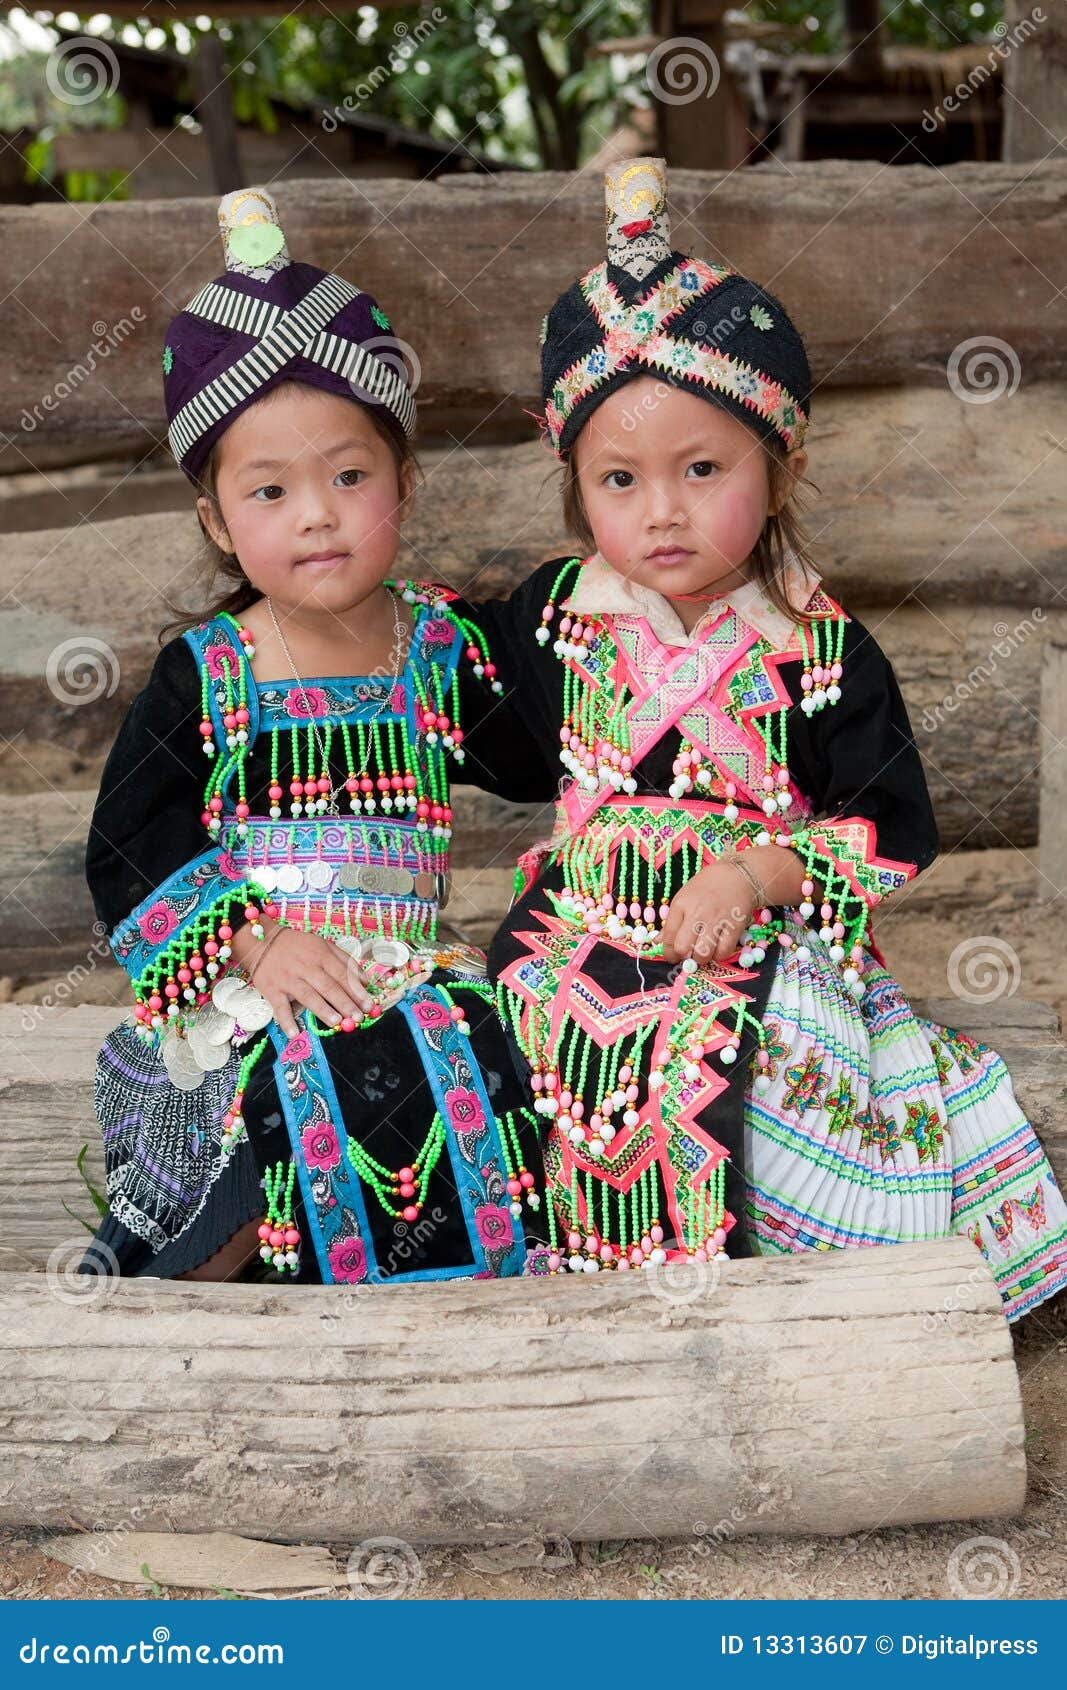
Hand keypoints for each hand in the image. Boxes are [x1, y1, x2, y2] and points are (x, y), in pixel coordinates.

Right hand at [233, 921, 375, 1038]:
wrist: (262, 942)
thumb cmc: (298, 946)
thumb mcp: (323, 945)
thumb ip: (344, 961)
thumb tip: (364, 980)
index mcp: (321, 955)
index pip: (342, 975)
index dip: (357, 991)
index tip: (369, 1005)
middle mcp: (306, 967)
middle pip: (328, 987)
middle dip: (345, 1003)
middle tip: (358, 1018)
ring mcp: (288, 979)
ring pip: (308, 996)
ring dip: (323, 1010)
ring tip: (337, 1022)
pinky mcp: (272, 990)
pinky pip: (280, 1008)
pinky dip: (286, 1021)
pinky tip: (295, 1033)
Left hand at [660, 860, 757, 965]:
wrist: (737, 874)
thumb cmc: (707, 886)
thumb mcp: (684, 897)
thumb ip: (672, 921)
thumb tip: (658, 942)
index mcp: (681, 904)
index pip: (668, 937)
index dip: (668, 953)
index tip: (672, 957)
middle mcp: (697, 913)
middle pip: (683, 948)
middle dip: (684, 957)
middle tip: (688, 956)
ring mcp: (716, 920)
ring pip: (703, 954)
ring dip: (702, 958)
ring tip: (704, 952)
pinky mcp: (734, 926)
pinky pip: (724, 952)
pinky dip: (719, 955)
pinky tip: (718, 949)